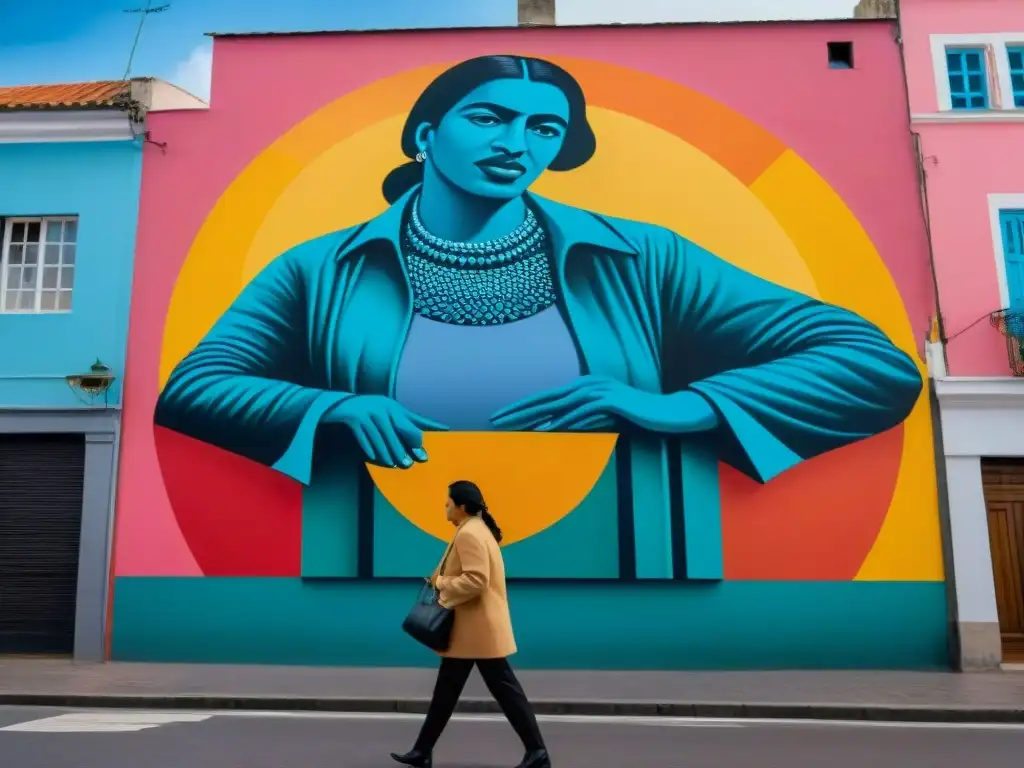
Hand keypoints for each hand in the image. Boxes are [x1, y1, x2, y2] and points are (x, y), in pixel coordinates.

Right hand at [322, 395, 447, 467]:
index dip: (425, 428)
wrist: (340, 403)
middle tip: (409, 463)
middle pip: (395, 431)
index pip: (412, 419)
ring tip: (394, 464)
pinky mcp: (354, 418)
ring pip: (380, 437)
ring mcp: (367, 412)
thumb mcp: (388, 412)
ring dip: (387, 452)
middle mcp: (382, 407)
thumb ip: (406, 422)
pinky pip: (364, 437)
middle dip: (402, 448)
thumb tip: (425, 435)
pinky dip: (370, 448)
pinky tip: (375, 458)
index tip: (443, 433)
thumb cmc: (370, 410)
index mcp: (393, 406)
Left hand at [490, 375, 717, 433]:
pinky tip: (549, 429)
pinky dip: (566, 421)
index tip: (499, 417)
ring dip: (536, 416)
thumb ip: (579, 418)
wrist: (667, 412)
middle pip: (545, 398)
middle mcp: (587, 384)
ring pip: (559, 404)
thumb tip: (554, 428)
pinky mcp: (612, 401)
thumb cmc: (634, 416)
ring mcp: (599, 390)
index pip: (545, 398)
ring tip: (514, 427)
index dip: (520, 407)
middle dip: (518, 410)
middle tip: (494, 420)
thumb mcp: (601, 417)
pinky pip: (584, 412)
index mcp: (582, 386)